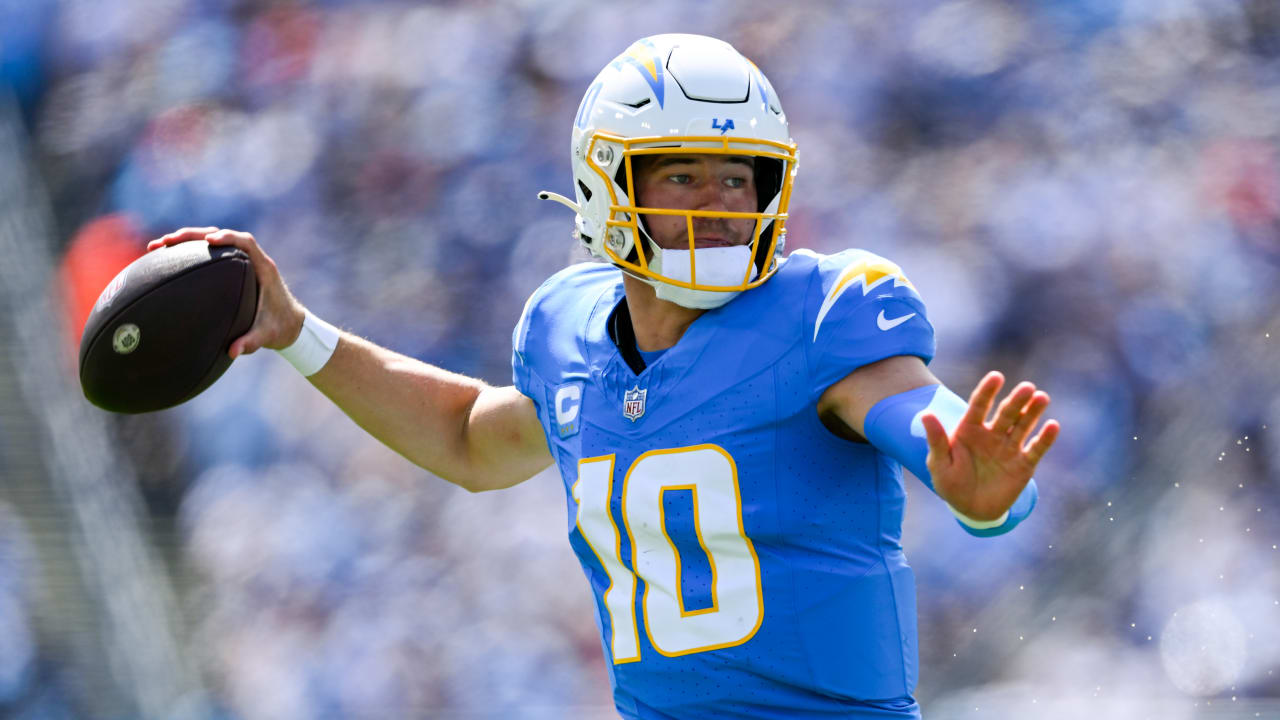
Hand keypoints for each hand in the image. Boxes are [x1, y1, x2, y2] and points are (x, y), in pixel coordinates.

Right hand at [148, 227, 304, 358]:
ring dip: (186, 241)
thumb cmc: (280, 328)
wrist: (290, 325)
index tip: (209, 240)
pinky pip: (209, 254)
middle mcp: (252, 261)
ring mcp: (240, 263)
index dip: (228, 237)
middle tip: (166, 242)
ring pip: (211, 242)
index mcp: (263, 269)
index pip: (246, 243)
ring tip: (158, 247)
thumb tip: (232, 352)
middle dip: (193, 235)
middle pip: (222, 236)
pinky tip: (165, 262)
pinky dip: (189, 254)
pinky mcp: (231, 269)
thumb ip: (251, 343)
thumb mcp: (267, 336)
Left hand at [921, 371, 1059, 521]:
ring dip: (1033, 412)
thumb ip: (936, 440)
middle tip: (1028, 387)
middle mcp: (992, 434)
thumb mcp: (939, 464)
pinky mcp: (1023, 465)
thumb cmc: (950, 483)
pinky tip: (1053, 425)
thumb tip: (926, 414)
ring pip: (1023, 426)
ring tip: (1042, 397)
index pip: (979, 405)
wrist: (970, 510)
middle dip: (1016, 400)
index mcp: (970, 429)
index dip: (987, 391)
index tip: (996, 377)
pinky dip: (1045, 439)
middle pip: (1006, 413)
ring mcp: (1009, 448)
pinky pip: (1035, 449)